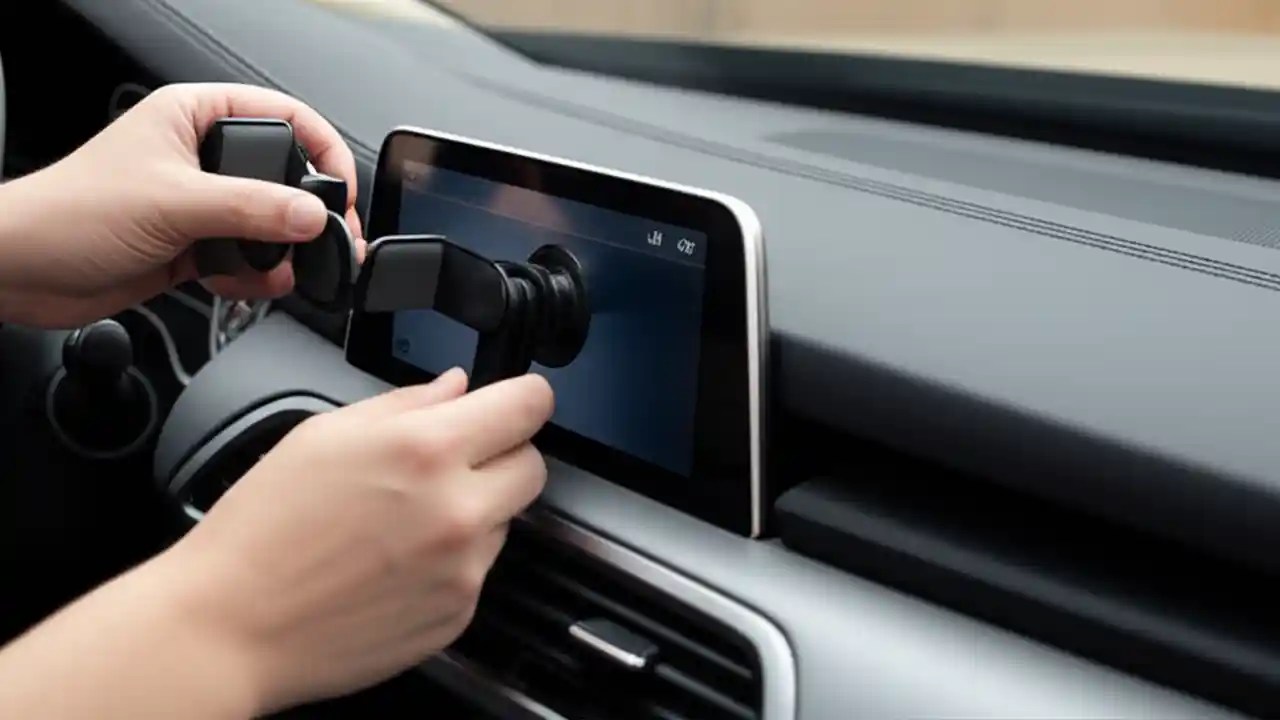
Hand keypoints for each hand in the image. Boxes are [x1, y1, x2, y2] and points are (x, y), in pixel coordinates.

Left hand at [0, 82, 363, 327]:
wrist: (21, 272)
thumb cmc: (68, 213)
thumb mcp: (173, 202)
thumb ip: (251, 207)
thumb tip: (311, 215)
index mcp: (193, 116)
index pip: (282, 115)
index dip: (321, 147)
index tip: (340, 187)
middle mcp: (200, 157)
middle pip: (283, 175)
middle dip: (308, 212)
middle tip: (330, 237)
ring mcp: (198, 205)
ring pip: (268, 223)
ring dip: (283, 251)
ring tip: (289, 268)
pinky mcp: (192, 248)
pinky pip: (247, 259)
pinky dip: (258, 275)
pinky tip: (255, 283)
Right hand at [162, 370, 552, 712]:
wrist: (229, 626)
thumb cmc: (262, 530)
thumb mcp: (323, 434)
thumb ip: (405, 403)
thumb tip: (455, 387)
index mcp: (426, 450)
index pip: (529, 405)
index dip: (521, 398)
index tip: (512, 402)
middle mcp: (457, 509)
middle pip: (532, 466)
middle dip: (501, 456)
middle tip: (450, 464)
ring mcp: (464, 568)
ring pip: (504, 520)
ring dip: (474, 512)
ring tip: (401, 522)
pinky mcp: (458, 613)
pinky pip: (479, 570)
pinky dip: (452, 562)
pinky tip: (396, 562)